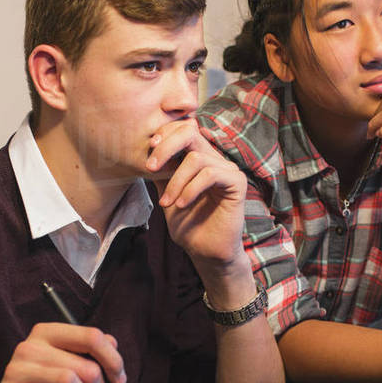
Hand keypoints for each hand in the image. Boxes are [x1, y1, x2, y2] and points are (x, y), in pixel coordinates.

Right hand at [0, 323, 125, 382]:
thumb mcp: (69, 365)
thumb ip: (89, 353)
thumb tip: (112, 344)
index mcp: (47, 333)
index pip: (91, 336)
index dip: (112, 359)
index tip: (119, 379)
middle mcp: (29, 346)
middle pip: (84, 365)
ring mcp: (16, 369)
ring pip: (68, 381)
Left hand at [145, 118, 247, 266]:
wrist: (205, 252)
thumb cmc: (187, 225)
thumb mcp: (166, 194)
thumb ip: (161, 172)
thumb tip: (144, 150)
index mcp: (199, 157)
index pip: (183, 129)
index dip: (165, 133)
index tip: (148, 148)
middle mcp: (214, 159)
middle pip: (190, 133)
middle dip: (166, 147)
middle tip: (149, 167)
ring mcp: (227, 170)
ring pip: (197, 158)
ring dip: (176, 181)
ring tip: (166, 202)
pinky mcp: (237, 183)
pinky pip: (210, 174)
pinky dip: (191, 189)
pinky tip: (181, 204)